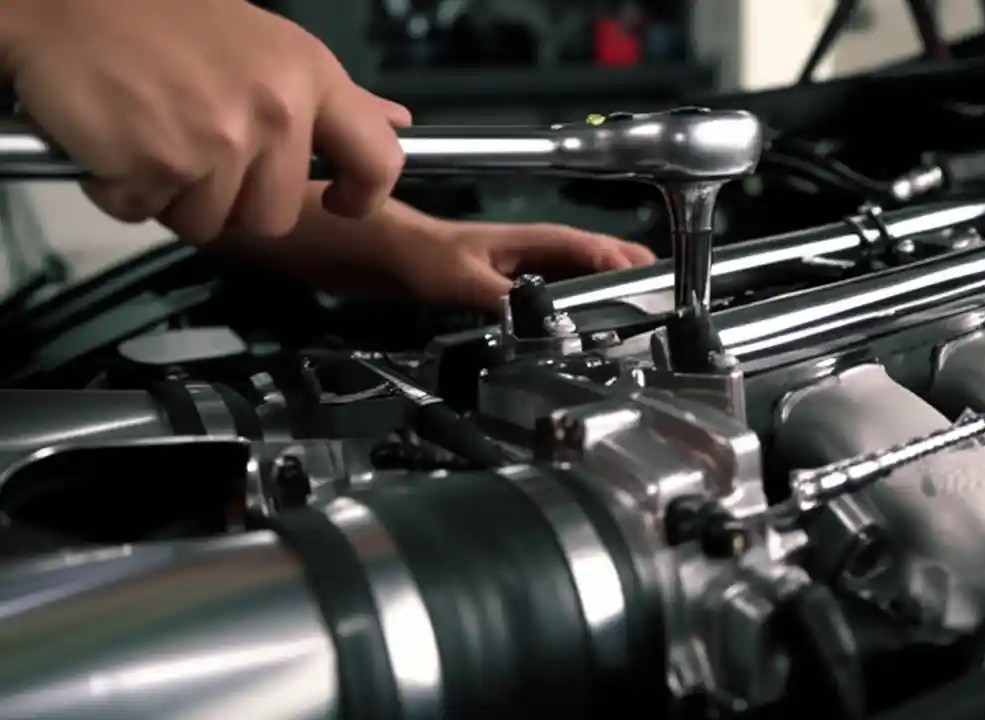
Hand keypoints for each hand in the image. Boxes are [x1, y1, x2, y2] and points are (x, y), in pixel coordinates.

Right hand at [0, 0, 407, 240]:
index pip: (378, 160)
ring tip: (152, 135)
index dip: (364, 196)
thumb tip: (394, 123)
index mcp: (310, 76)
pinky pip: (148, 213)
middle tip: (193, 148)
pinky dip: (121, 189)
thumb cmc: (159, 18)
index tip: (341, 201)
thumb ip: (335, 99)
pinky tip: (116, 139)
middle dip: (230, 199)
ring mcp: (221, 141)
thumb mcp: (267, 45)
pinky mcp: (163, 165)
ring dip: (173, 196)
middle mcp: (276, 110)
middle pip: (275, 215)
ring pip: (211, 223)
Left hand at [207, 189, 656, 311]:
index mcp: (488, 244)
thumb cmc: (344, 236)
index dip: (611, 259)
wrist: (289, 244)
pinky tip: (522, 339)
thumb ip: (477, 287)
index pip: (567, 248)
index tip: (650, 273)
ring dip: (565, 302)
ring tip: (600, 322)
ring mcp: (456, 276)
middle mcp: (479, 257)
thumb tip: (527, 314)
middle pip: (556, 266)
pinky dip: (520, 324)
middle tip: (642, 298)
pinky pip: (492, 311)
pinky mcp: (430, 295)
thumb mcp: (424, 265)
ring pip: (526, 288)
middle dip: (602, 279)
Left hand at [387, 218, 656, 311]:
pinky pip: (573, 291)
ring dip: (620, 291)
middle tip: (669, 305)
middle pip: (608, 259)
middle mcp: (546, 250)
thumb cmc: (426, 257)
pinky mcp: (528, 283)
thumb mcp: (463, 281)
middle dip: (640, 276)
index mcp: (539, 240)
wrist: (397, 254)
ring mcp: (539, 265)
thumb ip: (502, 300)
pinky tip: (601, 325)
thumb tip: (536, 320)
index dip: (629, 267)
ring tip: (648, 317)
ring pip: (594, 275)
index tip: (656, 286)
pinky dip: (594, 303)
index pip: (598, 249)